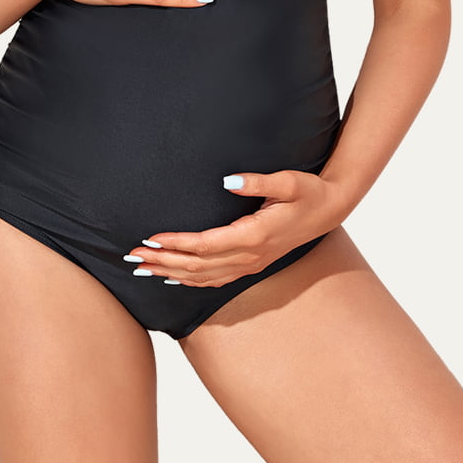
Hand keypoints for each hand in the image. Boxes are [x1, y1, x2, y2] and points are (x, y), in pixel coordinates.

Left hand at [123, 169, 341, 287]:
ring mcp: (251, 264)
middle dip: (163, 261)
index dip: (176, 244)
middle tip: (132, 256)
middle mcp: (249, 256)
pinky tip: (174, 278)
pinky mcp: (252, 264)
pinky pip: (216, 279)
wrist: (330, 209)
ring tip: (143, 268)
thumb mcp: (288, 181)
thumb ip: (258, 181)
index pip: (206, 245)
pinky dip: (191, 281)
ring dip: (171, 272)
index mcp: (254, 236)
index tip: (150, 239)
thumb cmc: (308, 191)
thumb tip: (229, 181)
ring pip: (204, 277)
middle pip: (198, 265)